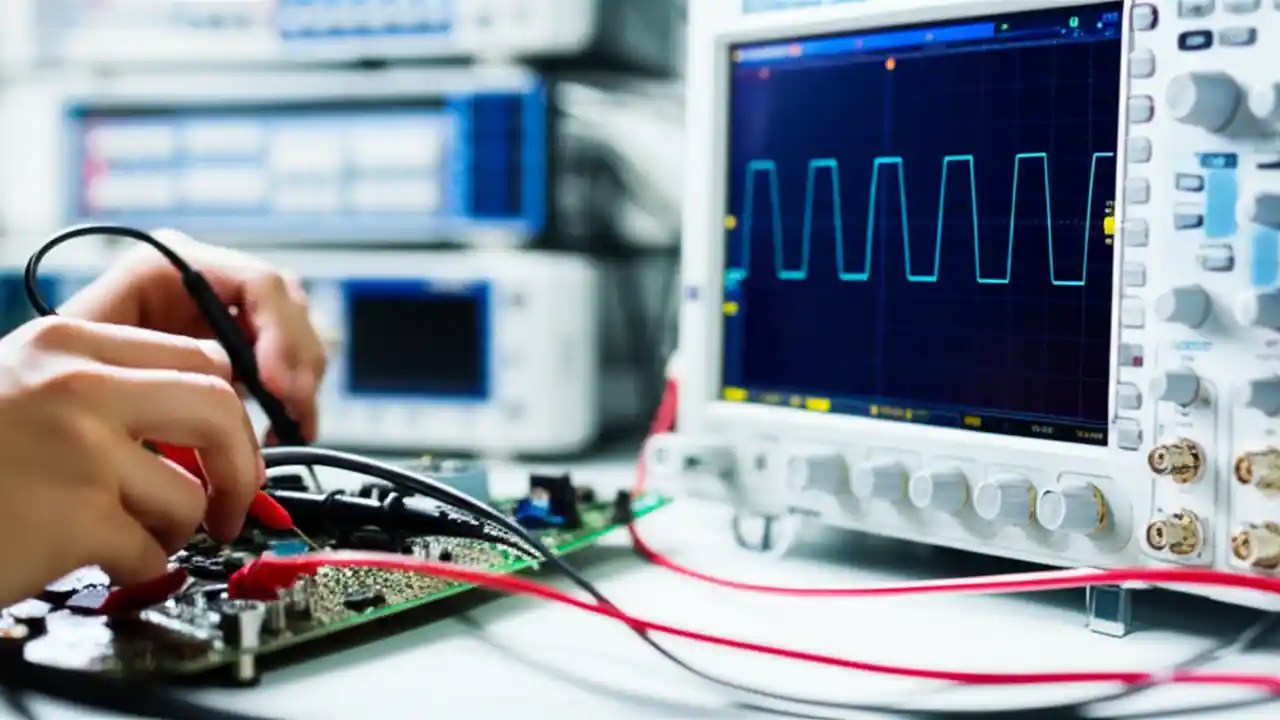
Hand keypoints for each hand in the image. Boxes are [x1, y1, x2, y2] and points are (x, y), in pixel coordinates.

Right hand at [0, 316, 262, 605]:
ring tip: (137, 538)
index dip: (225, 409)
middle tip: (233, 502)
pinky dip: (139, 569)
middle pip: (218, 407)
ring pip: (189, 493)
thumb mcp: (17, 389)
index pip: (198, 357)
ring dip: (176, 529)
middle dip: (241, 462)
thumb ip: (98, 387)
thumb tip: (201, 415)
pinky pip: (152, 551)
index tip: (224, 443)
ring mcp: (79, 451)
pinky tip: (102, 565)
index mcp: (64, 344)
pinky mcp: (75, 519)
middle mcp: (76, 386)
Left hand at [60, 229, 326, 441]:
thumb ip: (155, 353)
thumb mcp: (92, 348)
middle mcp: (205, 283)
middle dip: (299, 360)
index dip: (280, 332)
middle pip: (288, 307)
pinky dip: (294, 399)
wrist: (39, 404)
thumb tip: (226, 379)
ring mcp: (225, 317)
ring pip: (295, 335)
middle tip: (293, 408)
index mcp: (170, 267)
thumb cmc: (50, 373)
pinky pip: (286, 366)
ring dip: (303, 383)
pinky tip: (284, 429)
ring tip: (291, 425)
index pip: (258, 283)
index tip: (277, 385)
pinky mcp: (236, 351)